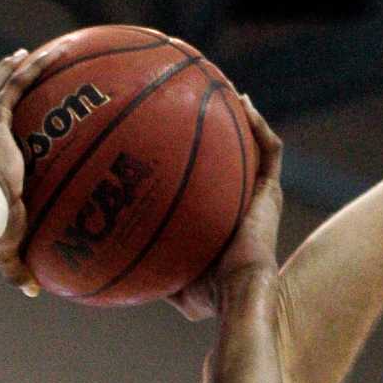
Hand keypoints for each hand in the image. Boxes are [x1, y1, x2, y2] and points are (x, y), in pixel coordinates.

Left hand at [170, 99, 282, 319]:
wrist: (239, 293)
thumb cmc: (206, 295)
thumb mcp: (168, 278)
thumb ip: (148, 263)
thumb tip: (109, 257)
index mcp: (223, 218)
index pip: (212, 181)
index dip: (196, 160)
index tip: (172, 139)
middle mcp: (243, 203)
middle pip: (232, 156)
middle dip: (218, 128)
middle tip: (193, 102)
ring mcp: (260, 196)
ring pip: (254, 145)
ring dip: (241, 116)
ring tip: (224, 87)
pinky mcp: (272, 192)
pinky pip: (270, 149)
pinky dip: (258, 124)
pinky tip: (242, 101)